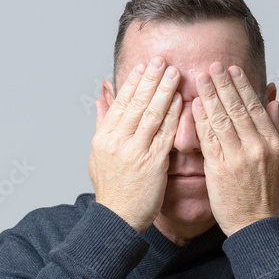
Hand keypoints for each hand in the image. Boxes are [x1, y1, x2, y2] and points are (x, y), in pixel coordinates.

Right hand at [89, 56, 182, 232]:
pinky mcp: (153, 164)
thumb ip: (102, 120)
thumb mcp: (97, 151)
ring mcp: (135, 152)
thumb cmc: (111, 187)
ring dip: (164, 92)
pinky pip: (165, 135)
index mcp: (104, 137)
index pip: (120, 102)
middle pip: (136, 103)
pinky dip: (173, 116)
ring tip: (174, 73)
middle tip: (162, 60)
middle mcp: (118, 141)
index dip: (134, 82)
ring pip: (151, 115)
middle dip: (151, 80)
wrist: (117, 218)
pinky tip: (181, 102)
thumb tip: (102, 93)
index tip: (145, 65)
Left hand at [192, 62, 278, 236]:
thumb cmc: (265, 192)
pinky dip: (202, 119)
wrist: (255, 223)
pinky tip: (196, 104)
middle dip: (224, 84)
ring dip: (211, 95)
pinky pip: (209, 138)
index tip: (232, 70)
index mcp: (272, 142)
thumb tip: (274, 99)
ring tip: (201, 77)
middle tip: (213, 65)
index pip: (255, 107)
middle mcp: (257, 146)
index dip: (242, 86)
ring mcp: (238, 157)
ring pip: (222, 119)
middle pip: (238, 108)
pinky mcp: (220, 168)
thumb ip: (276, 127)